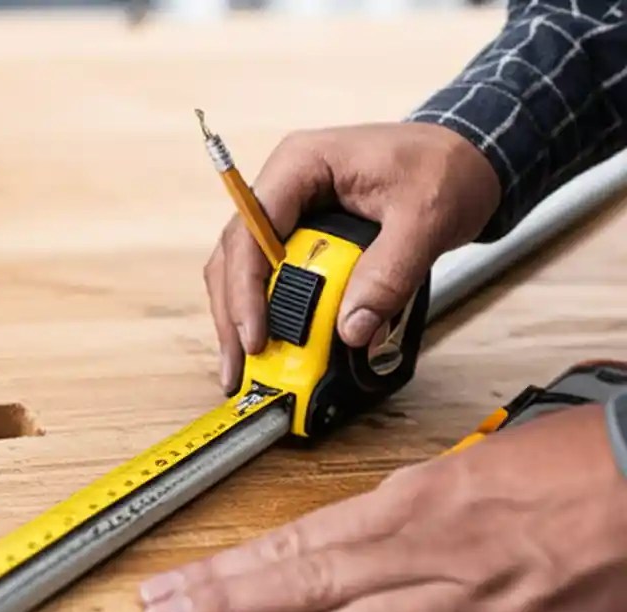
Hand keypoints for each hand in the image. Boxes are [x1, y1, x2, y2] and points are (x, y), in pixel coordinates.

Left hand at [138, 404, 626, 611]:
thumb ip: (403, 514)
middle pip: (309, 580)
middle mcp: (432, 550)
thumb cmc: (569, 467)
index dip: (226, 569)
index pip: (295, 540)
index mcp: (413, 501)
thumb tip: (350, 545)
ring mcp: (479, 600)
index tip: (171, 586)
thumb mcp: (467, 473)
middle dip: (228, 602)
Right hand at [206, 122, 499, 393]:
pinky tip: (267, 345)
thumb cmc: (445, 169)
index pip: (252, 230)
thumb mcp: (425, 218)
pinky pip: (269, 274)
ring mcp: (287, 210)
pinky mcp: (301, 234)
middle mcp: (282, 186)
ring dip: (239, 317)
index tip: (256, 336)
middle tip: (237, 367)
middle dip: (232, 314)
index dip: (246, 288)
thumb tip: (352, 329)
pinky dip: (265, 311)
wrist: (467, 156)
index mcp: (300, 165)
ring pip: (242, 268)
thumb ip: (389, 273)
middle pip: (235, 254)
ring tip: (242, 367)